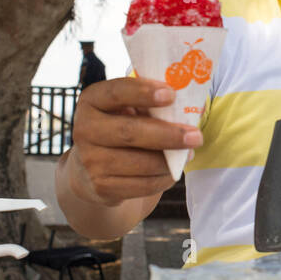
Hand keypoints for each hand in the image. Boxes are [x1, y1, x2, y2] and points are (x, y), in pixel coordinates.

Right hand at [65, 76, 202, 205]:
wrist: (90, 169)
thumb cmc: (120, 128)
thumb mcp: (127, 109)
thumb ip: (150, 104)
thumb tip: (192, 107)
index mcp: (91, 101)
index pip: (115, 92)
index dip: (142, 92)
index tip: (171, 94)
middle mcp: (84, 129)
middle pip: (129, 132)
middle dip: (167, 135)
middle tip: (196, 136)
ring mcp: (90, 160)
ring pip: (140, 163)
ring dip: (170, 161)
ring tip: (189, 154)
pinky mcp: (101, 186)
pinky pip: (142, 184)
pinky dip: (163, 178)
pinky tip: (173, 171)